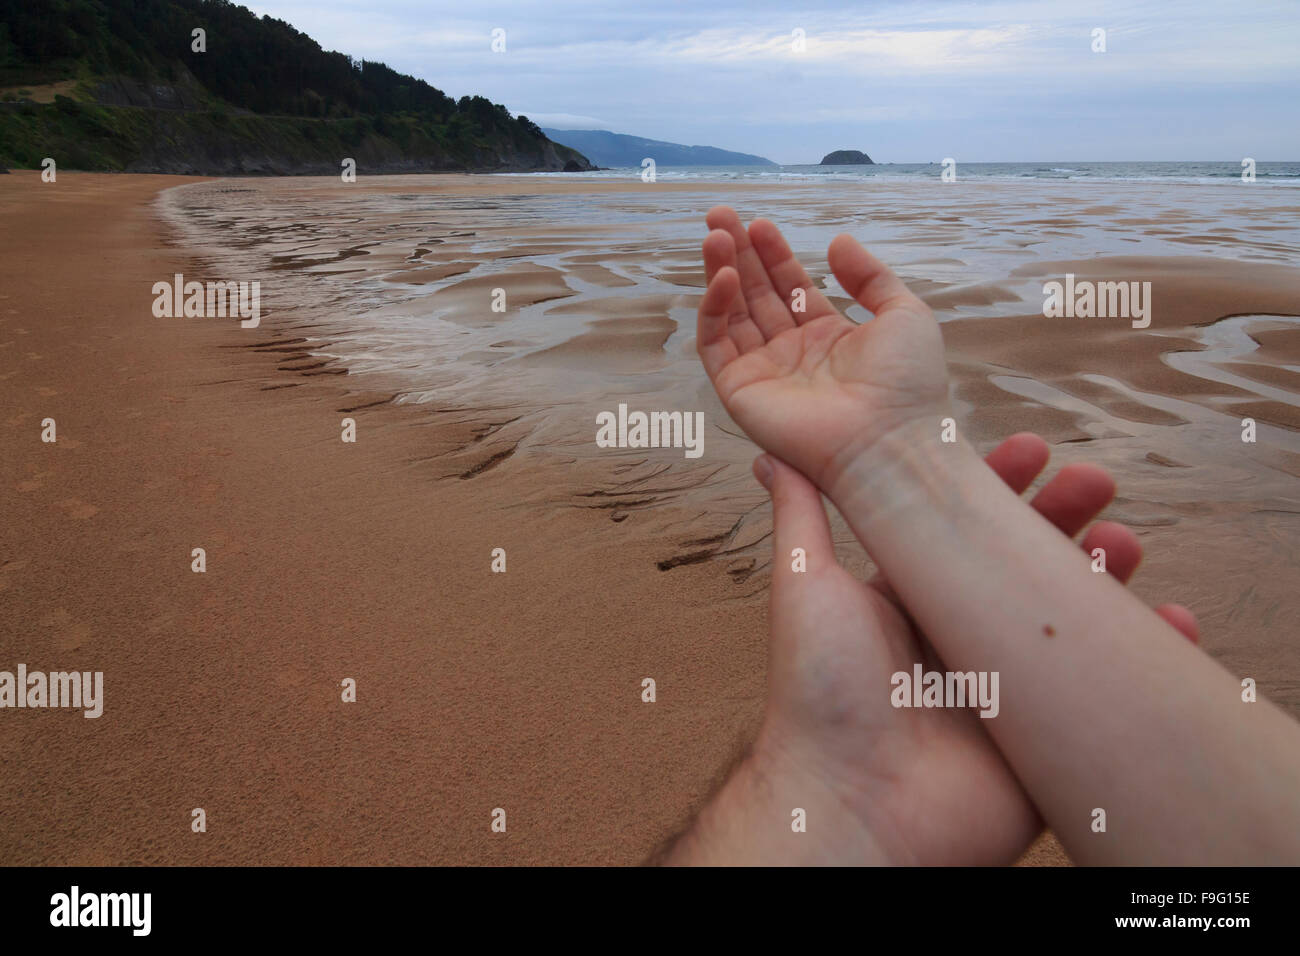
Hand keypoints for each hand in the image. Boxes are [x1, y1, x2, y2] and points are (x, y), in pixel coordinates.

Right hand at [696, 207, 948, 492]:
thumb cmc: (907, 384)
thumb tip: (836, 241)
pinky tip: (723, 277)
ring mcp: (764, 372)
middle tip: (720, 214)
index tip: (760, 222)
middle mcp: (792, 353)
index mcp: (828, 337)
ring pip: (731, 314)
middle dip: (738, 253)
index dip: (774, 253)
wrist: (890, 440)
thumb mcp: (904, 313)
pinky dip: (713, 309)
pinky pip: (716, 345)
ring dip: (720, 272)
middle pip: (756, 294)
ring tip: (715, 233)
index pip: (790, 287)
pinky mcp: (739, 391)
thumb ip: (870, 275)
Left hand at [737, 435, 1197, 865]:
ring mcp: (1005, 687)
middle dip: (1065, 519)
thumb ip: (802, 518)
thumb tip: (774, 455)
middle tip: (1098, 480)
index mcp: (914, 602)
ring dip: (1106, 575)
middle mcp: (961, 639)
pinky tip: (1171, 621)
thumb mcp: (805, 586)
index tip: (1035, 448)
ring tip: (1127, 540)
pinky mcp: (1043, 734)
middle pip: (1025, 566)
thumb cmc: (819, 691)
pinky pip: (1102, 690)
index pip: (966, 532)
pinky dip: (1143, 654)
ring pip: (1068, 618)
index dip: (1002, 488)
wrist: (853, 801)